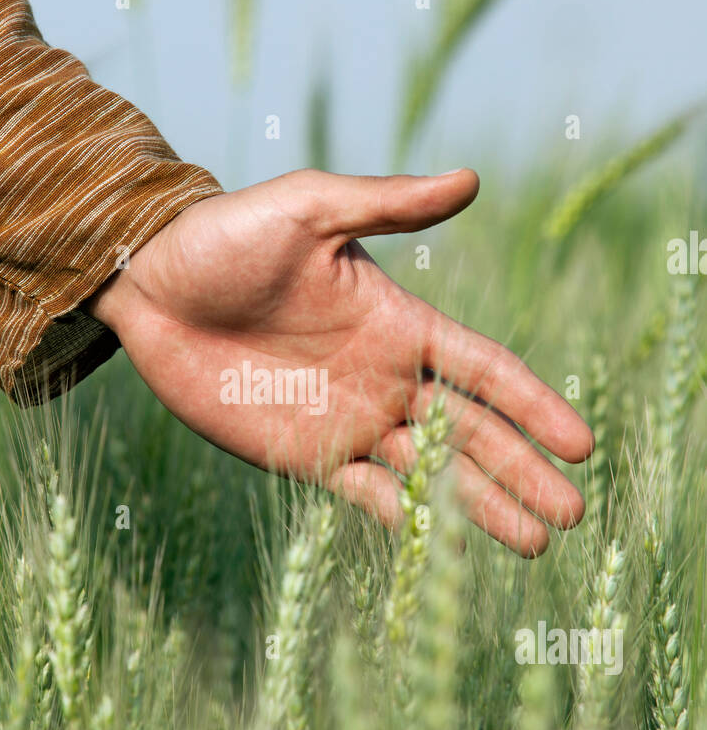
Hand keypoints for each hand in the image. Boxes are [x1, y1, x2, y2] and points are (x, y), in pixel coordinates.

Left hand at [86, 168, 592, 555]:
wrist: (149, 285)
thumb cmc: (228, 237)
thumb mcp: (310, 210)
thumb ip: (387, 207)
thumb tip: (470, 180)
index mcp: (400, 323)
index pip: (486, 371)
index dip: (534, 406)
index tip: (580, 444)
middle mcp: (386, 377)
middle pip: (471, 434)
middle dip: (523, 472)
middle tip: (572, 516)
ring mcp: (348, 420)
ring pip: (430, 474)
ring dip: (481, 509)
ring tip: (533, 546)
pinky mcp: (304, 455)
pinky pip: (365, 495)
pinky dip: (406, 521)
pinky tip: (442, 549)